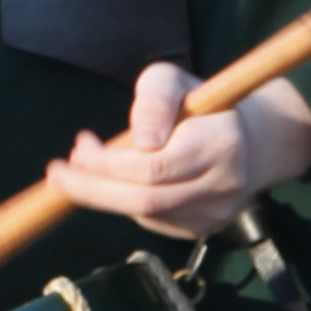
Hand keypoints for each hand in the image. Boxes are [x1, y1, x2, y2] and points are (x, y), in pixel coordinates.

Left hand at [52, 56, 310, 241]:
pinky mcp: (204, 228)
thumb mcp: (174, 82)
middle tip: (56, 174)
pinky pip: (154, 220)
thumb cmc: (202, 104)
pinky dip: (126, 201)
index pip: (154, 167)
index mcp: (220, 144)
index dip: (107, 163)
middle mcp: (222, 184)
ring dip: (103, 193)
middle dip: (92, 189)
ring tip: (82, 167)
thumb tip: (139, 140)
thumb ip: (153, 100)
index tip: (77, 148)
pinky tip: (118, 180)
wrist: (254, 144)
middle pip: (146, 199)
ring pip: (147, 213)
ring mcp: (216, 212)